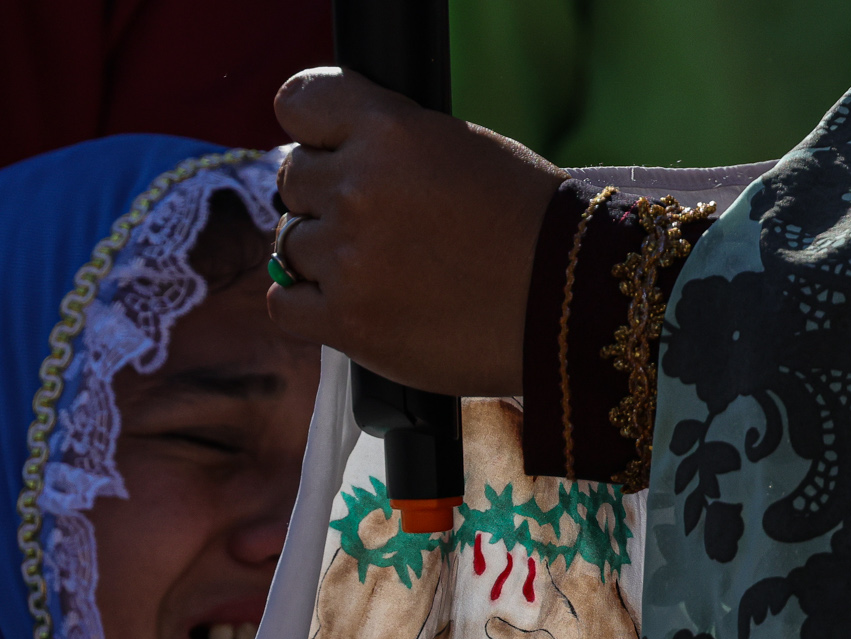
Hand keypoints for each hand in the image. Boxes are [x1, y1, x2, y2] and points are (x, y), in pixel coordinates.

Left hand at [268, 66, 564, 396]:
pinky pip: (283, 304)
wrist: (567, 305)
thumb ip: (388, 147)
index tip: (329, 150)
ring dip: (325, 257)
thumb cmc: (526, 227)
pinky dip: (307, 306)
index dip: (313, 130)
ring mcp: (347, 257)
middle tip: (380, 227)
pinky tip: (350, 305)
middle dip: (327, 199)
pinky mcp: (347, 321)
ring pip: (290, 245)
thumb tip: (330, 163)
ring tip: (385, 273)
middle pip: (293, 181)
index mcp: (389, 129)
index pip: (300, 104)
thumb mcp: (459, 149)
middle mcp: (358, 188)